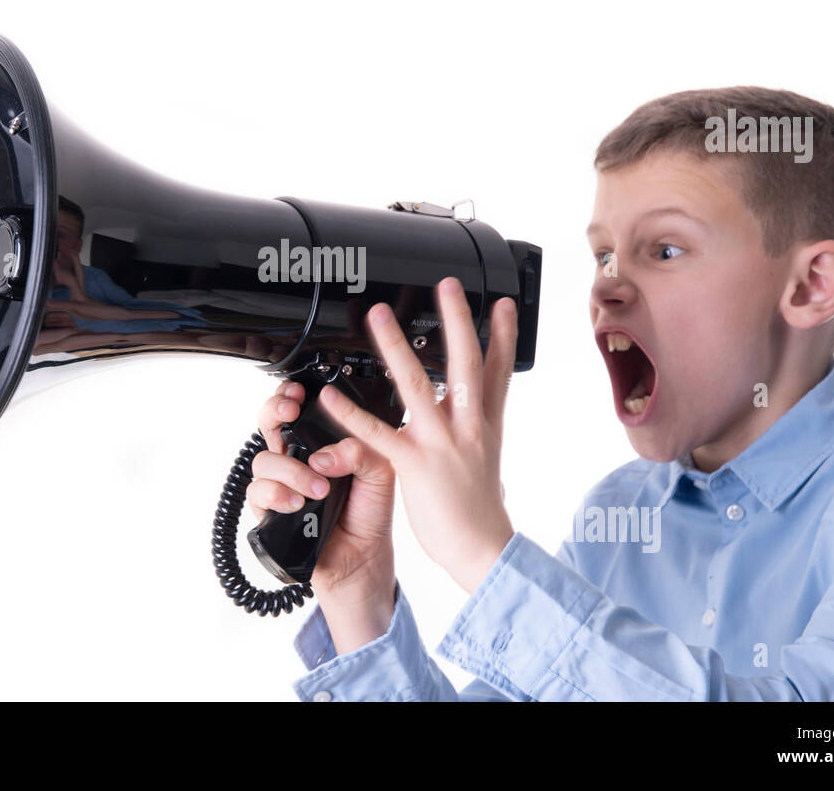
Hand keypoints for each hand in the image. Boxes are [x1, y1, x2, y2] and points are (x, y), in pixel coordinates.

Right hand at [248, 381, 397, 649]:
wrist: (364, 559)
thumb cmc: (369, 513)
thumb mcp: (380, 471)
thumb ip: (360, 451)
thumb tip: (323, 457)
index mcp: (322, 444)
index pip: (298, 410)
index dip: (290, 396)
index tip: (299, 393)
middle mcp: (297, 460)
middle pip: (268, 424)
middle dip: (274, 411)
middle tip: (290, 413)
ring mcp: (280, 485)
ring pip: (263, 460)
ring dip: (290, 470)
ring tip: (318, 488)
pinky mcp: (270, 512)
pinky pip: (257, 494)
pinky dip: (277, 495)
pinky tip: (298, 504)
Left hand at [317, 277, 518, 594]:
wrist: (481, 547)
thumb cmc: (477, 505)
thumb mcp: (487, 454)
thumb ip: (478, 421)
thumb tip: (478, 400)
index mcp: (485, 423)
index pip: (499, 370)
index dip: (502, 334)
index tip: (502, 301)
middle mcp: (468, 426)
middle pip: (465, 363)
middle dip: (457, 321)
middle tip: (448, 285)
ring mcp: (442, 443)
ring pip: (416, 386)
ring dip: (396, 347)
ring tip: (378, 317)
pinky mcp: (415, 465)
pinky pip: (378, 434)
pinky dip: (352, 414)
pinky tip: (331, 396)